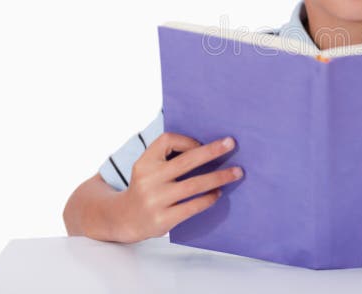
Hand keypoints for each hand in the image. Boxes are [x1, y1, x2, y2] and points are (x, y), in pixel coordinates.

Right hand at [116, 132, 243, 242]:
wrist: (124, 219)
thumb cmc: (146, 187)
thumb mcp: (148, 168)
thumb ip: (168, 157)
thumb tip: (207, 147)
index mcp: (145, 162)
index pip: (167, 141)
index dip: (187, 140)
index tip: (200, 144)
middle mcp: (148, 180)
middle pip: (186, 161)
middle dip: (212, 151)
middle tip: (231, 143)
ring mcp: (155, 201)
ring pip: (194, 184)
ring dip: (219, 177)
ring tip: (237, 172)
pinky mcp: (162, 220)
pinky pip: (192, 206)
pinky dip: (208, 198)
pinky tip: (218, 193)